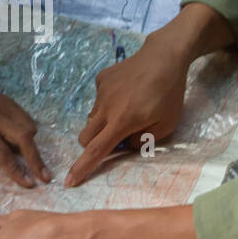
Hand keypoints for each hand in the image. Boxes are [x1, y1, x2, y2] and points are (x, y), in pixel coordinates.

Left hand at [0, 63, 50, 186]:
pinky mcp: (9, 102)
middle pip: (23, 138)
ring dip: (34, 146)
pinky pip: (27, 118)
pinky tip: (27, 143)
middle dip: (36, 159)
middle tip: (45, 177)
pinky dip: (31, 132)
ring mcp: (5, 107)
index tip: (28, 183)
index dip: (15, 169)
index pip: (1, 151)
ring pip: (29, 127)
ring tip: (37, 164)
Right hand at [66, 3, 234, 186]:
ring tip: (128, 109)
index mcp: (122, 122)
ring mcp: (101, 92)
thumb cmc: (169, 94)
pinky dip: (108, 103)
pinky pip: (99, 99)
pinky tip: (126, 93)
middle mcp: (106, 108)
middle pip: (85, 137)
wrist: (164, 57)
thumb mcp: (165, 126)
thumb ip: (142, 141)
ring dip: (104, 123)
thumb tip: (124, 143)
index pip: (96, 150)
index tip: (68, 181)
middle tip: (115, 139)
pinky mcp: (101, 79)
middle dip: (93, 145)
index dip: (82, 168)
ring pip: (93, 118)